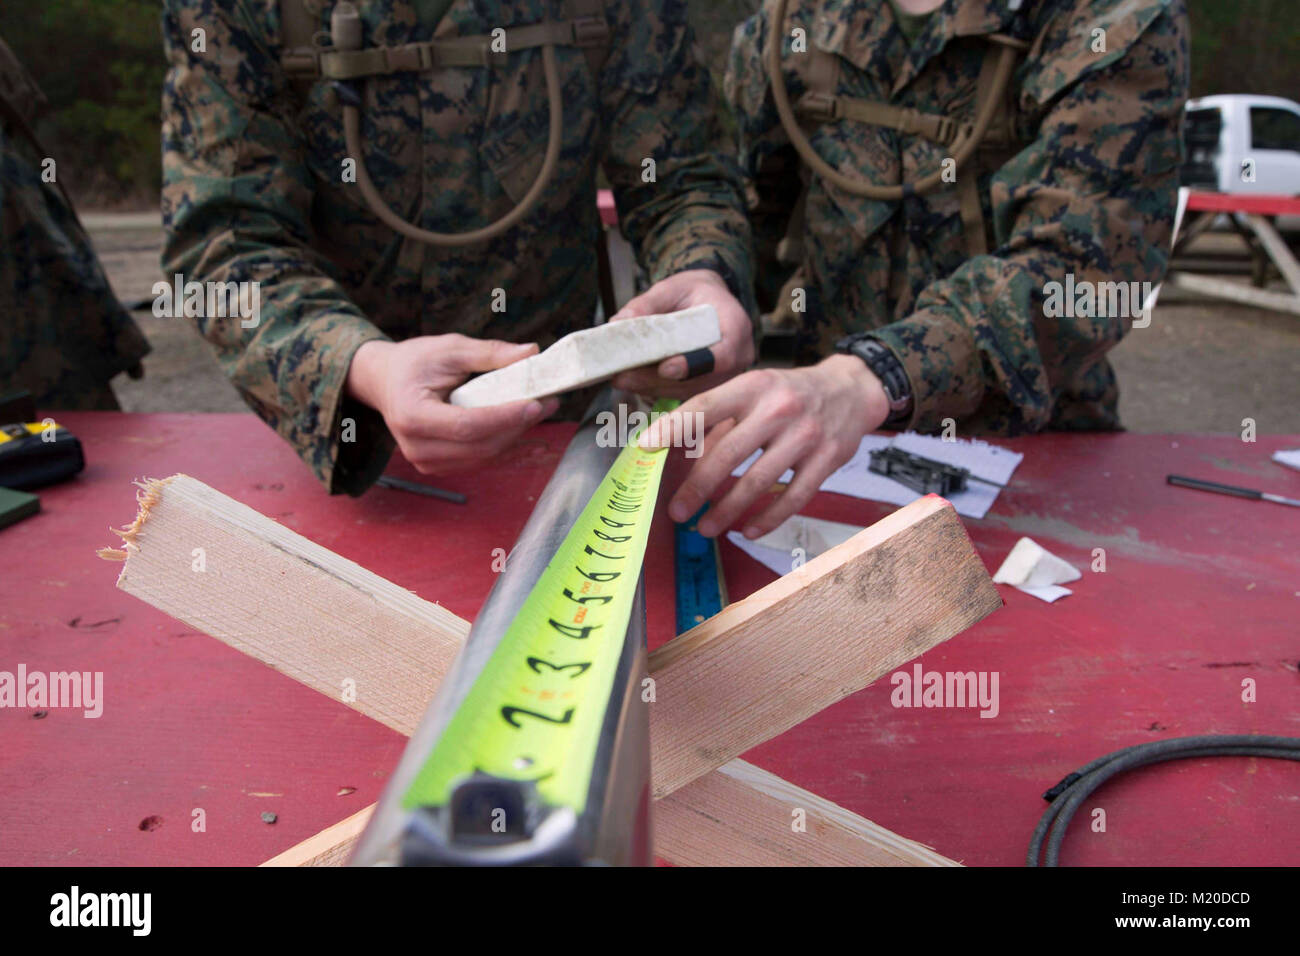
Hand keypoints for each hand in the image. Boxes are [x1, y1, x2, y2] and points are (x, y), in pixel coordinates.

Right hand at [346, 335, 558, 474]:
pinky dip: (507, 447)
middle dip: (519, 426)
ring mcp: (427, 462)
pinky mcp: (440, 467)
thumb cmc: (415, 362)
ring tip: (543, 411)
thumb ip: (489, 353)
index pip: (467, 425)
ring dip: (518, 437)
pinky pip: (481, 461)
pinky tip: (529, 433)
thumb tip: (531, 353)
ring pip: (485, 456)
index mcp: (412, 415)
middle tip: (550, 402)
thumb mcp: (449, 348)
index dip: (505, 417)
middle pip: (480, 445)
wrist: (386, 383)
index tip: (536, 404)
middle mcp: (417, 446)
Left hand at [609, 269, 753, 398]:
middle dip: (657, 380)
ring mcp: (726, 377)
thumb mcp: (672, 287)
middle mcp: (737, 357)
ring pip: (689, 391)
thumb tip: (619, 322)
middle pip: (699, 379)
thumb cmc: (694, 292)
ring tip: (620, 380)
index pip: (722, 355)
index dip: (693, 365)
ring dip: (651, 388)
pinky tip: (632, 382)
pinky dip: (656, 389)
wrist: (710, 301)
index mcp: (736, 327)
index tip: (664, 368)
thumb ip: (647, 303)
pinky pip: (684, 393)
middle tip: (623, 376)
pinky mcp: (710, 386)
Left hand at [639, 354, 890, 537]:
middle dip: (697, 487)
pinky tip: (747, 530)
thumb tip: (677, 450)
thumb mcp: (756, 390)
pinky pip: (793, 497)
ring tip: (704, 527)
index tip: (646, 447)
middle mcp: (779, 408)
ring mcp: (806, 435)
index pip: (705, 406)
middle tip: (676, 511)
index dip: (673, 428)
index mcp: (754, 386)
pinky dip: (768, 519)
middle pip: (728, 453)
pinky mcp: (827, 460)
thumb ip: (721, 417)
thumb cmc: (789, 393)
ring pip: (758, 482)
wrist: (851, 390)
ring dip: (727, 511)